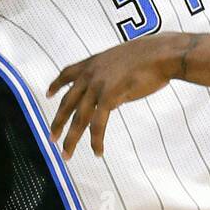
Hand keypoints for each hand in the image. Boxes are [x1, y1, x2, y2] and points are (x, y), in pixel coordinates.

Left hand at [47, 36, 174, 156]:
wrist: (161, 54)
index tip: (49, 94)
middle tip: (52, 137)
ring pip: (79, 118)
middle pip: (68, 102)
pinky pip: (98, 124)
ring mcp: (98, 86)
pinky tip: (97, 150)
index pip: (68, 73)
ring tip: (66, 154)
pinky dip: (96, 140)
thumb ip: (111, 75)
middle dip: (58, 122)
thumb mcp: (122, 59)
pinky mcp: (109, 96)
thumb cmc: (150, 55)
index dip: (56, 85)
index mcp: (93, 62)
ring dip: (71, 139)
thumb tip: (111, 94)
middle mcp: (91, 74)